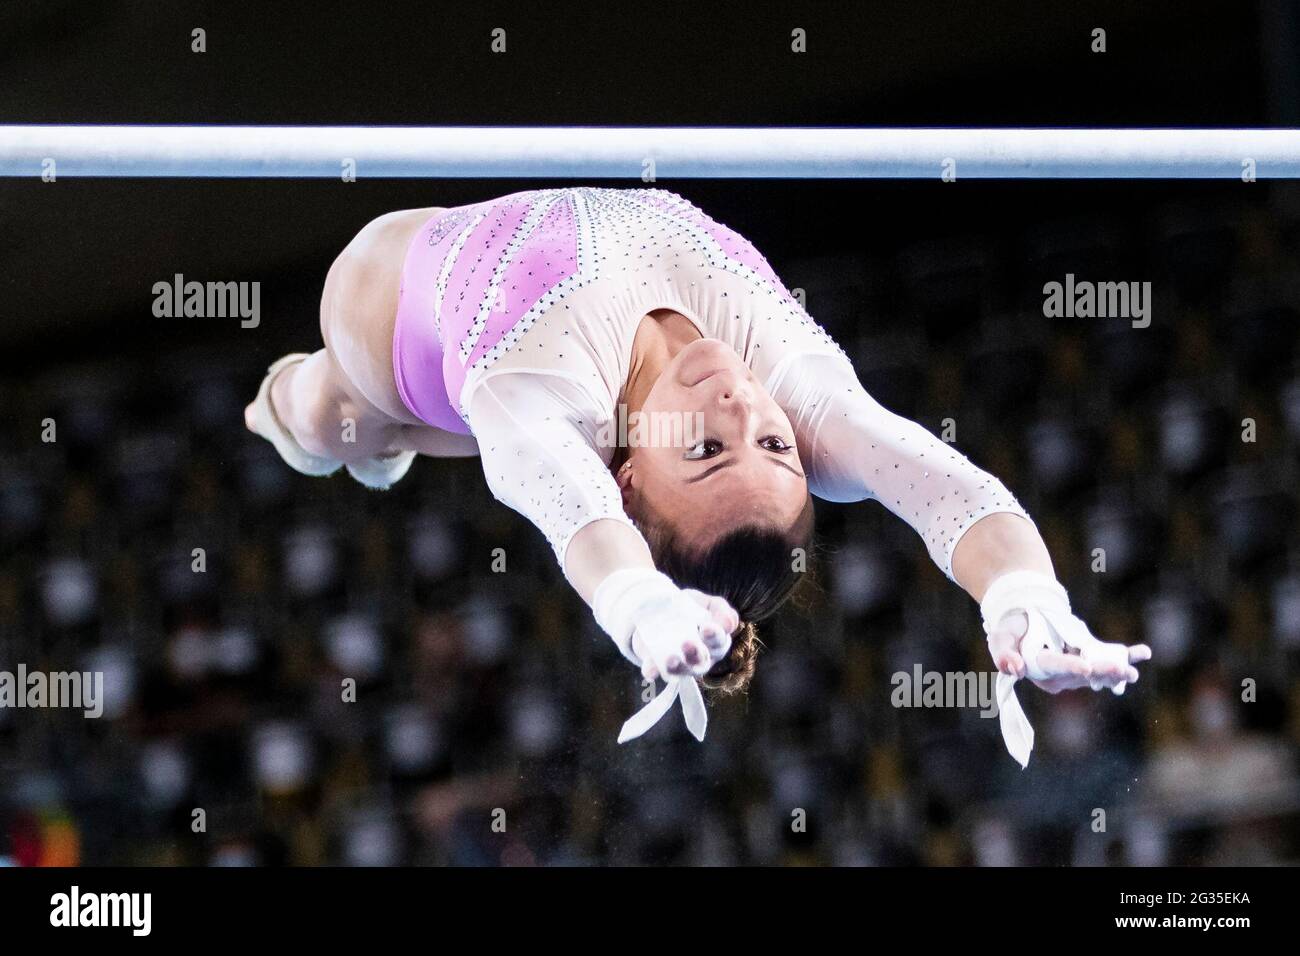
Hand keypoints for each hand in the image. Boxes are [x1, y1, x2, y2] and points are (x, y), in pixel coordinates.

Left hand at [629, 589, 736, 682]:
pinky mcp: (660, 665)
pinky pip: (657, 671)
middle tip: (687, 644)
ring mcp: (682, 664)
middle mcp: (702, 657)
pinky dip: (653, 670)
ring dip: (678, 667)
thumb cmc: (691, 608)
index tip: (706, 627)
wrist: (661, 610)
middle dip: (695, 653)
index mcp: (716, 641)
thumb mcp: (706, 603)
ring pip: (684, 671)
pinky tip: (649, 671)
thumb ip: (720, 609)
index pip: (719, 640)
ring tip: (670, 659)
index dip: (715, 635)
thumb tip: (731, 623)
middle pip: (703, 660)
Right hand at [986, 608, 1151, 694]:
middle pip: (1084, 674)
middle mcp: (1061, 675)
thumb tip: (1014, 668)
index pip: (1056, 668)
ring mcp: (1077, 668)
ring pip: (1100, 671)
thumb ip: (1003, 653)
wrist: (1024, 616)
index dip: (1071, 667)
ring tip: (1133, 671)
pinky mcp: (1089, 657)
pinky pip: (1109, 657)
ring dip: (1118, 670)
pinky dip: (1127, 655)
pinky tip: (1143, 653)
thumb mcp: (1000, 637)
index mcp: (1040, 670)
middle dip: (1103, 672)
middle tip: (1123, 670)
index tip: (1086, 667)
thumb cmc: (1011, 629)